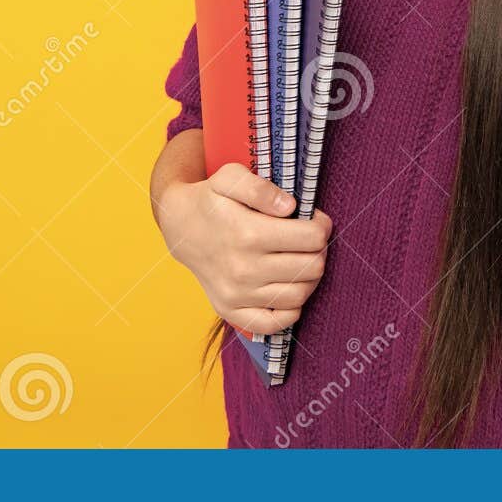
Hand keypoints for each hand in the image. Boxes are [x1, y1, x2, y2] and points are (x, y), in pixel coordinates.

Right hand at [154, 162, 331, 334]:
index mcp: (248, 234)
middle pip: (312, 267)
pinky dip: (290, 308)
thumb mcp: (230, 178)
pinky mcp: (230, 310)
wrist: (180, 226)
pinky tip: (287, 287)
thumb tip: (290, 207)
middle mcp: (243, 269)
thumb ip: (261, 188)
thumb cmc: (211, 199)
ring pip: (300, 295)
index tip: (315, 221)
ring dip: (309, 277)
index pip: (312, 238)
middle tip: (309, 240)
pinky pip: (275, 323)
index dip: (321, 226)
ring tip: (298, 259)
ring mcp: (237, 294)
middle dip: (319, 251)